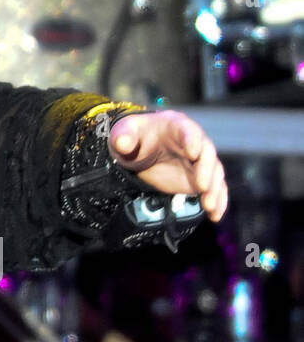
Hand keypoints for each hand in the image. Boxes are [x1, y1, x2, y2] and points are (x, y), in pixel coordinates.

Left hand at [108, 111, 227, 221]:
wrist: (138, 149)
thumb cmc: (134, 135)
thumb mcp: (124, 132)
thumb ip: (123, 136)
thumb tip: (122, 143)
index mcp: (176, 126)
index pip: (188, 131)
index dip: (192, 140)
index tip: (192, 153)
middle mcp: (194, 142)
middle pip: (207, 154)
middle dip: (206, 170)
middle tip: (202, 186)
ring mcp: (199, 161)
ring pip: (214, 173)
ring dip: (214, 190)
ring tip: (209, 205)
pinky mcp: (200, 178)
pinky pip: (214, 189)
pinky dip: (218, 201)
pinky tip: (215, 215)